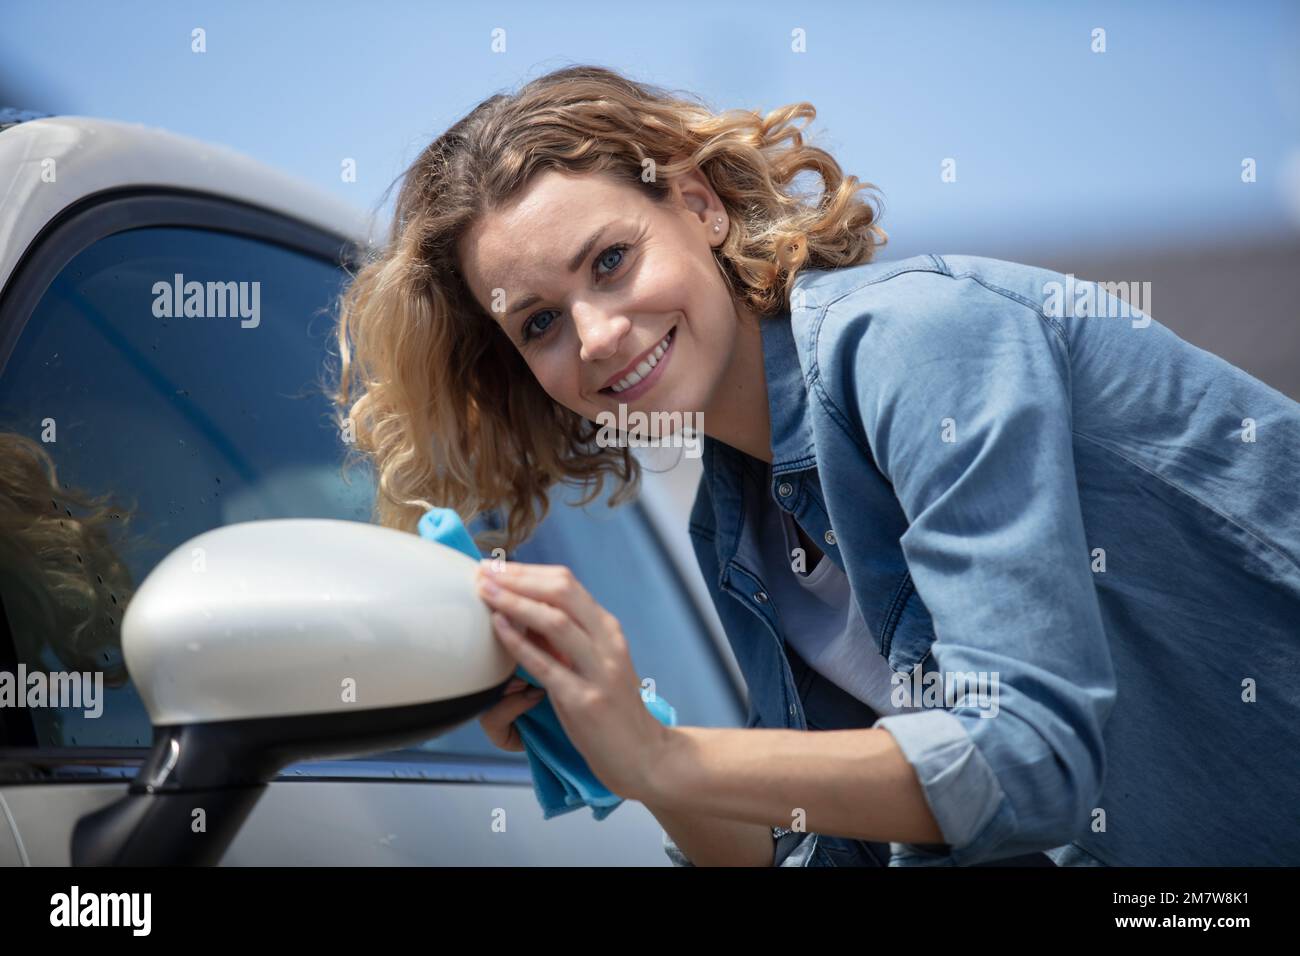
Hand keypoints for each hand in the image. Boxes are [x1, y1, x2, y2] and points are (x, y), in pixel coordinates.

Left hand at [474, 559, 674, 800]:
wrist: (643, 754)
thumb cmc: (612, 708)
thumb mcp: (596, 662)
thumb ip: (568, 637)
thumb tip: (523, 611)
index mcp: (607, 629)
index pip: (566, 583)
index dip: (526, 570)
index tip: (495, 566)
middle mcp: (607, 642)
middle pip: (561, 591)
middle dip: (517, 577)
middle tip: (483, 572)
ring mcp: (598, 671)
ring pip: (555, 621)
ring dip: (515, 601)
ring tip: (485, 592)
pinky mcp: (584, 701)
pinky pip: (546, 665)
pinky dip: (519, 642)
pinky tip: (498, 628)